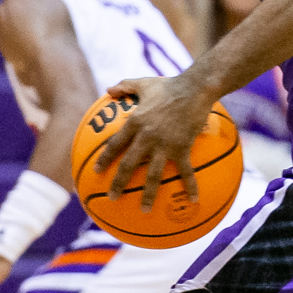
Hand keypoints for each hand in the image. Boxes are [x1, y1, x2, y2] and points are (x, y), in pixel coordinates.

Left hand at [95, 75, 212, 210]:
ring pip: (153, 174)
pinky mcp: (183, 148)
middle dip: (119, 182)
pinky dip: (190, 186)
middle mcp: (147, 137)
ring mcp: (165, 145)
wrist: (195, 89)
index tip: (97, 170)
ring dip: (148, 194)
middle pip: (129, 164)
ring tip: (144, 210)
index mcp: (135, 122)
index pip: (115, 144)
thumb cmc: (170, 85)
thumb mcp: (143, 83)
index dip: (105, 158)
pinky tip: (193, 200)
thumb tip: (108, 90)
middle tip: (112, 197)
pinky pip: (186, 171)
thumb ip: (124, 86)